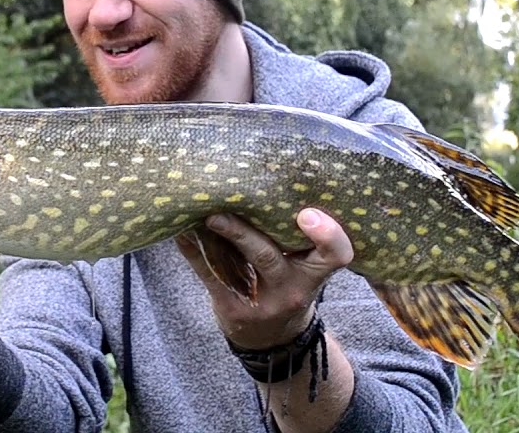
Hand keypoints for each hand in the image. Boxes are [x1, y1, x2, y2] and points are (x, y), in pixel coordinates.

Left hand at [176, 208, 352, 349]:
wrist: (272, 338)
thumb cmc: (289, 285)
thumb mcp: (305, 267)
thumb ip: (294, 235)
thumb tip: (262, 179)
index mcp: (315, 272)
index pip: (337, 254)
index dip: (327, 234)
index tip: (306, 214)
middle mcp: (292, 288)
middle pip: (269, 255)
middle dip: (244, 231)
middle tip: (226, 203)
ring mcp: (263, 302)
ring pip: (241, 266)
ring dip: (223, 236)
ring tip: (206, 214)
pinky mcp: (234, 309)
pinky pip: (212, 277)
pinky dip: (195, 252)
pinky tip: (182, 234)